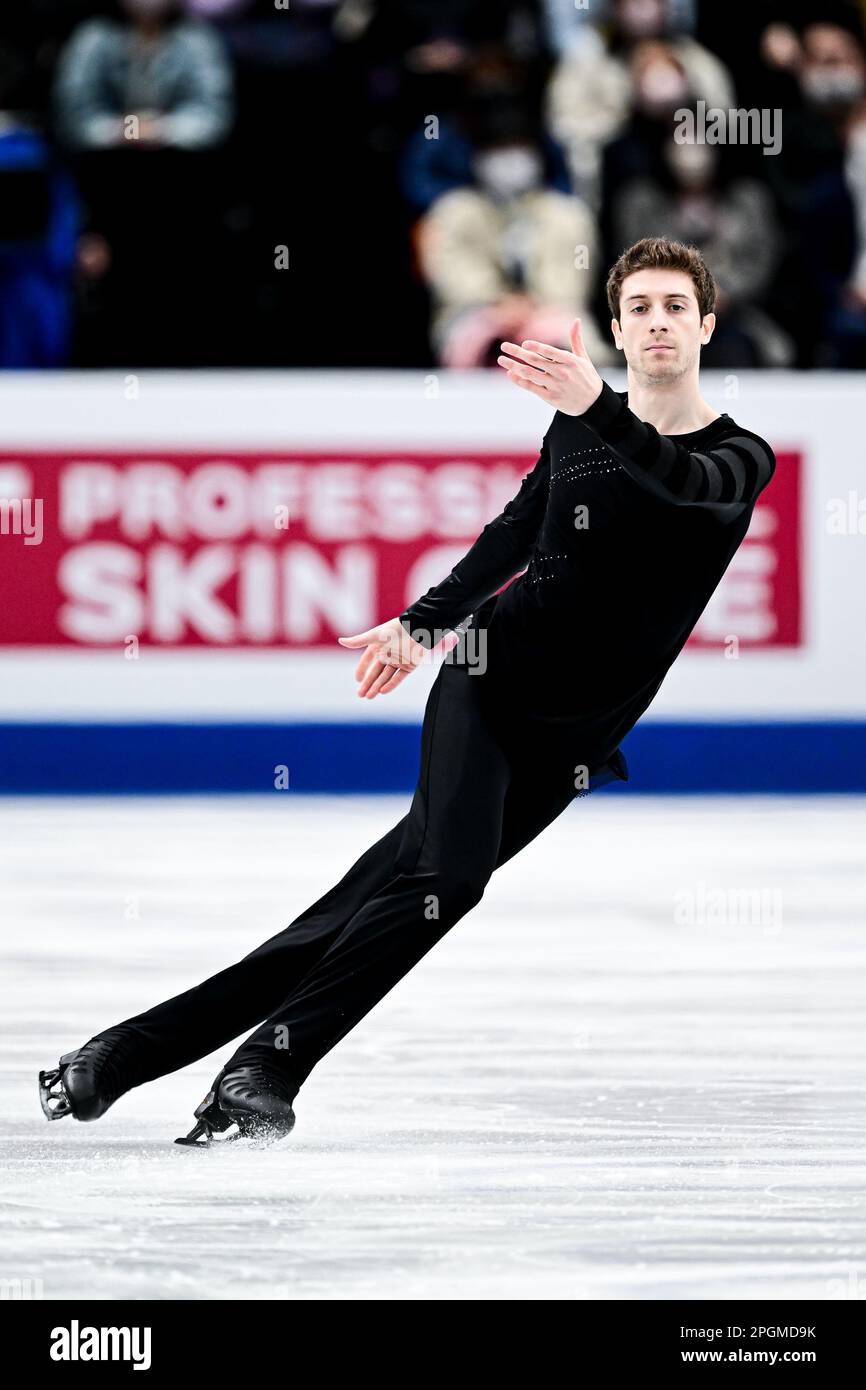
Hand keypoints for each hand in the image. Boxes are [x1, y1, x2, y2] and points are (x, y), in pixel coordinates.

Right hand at [337, 617, 457, 698]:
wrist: (417, 629)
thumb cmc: (395, 630)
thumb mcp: (374, 636)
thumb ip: (358, 641)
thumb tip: (340, 641)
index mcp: (379, 646)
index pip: (368, 660)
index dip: (362, 669)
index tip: (357, 679)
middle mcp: (388, 655)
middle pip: (376, 672)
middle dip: (368, 683)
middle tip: (360, 695)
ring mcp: (399, 661)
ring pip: (386, 677)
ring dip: (377, 687)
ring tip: (369, 697)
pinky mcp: (409, 666)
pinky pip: (398, 678)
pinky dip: (391, 685)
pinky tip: (382, 692)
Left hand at [496, 317, 603, 415]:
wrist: (593, 404)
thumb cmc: (587, 378)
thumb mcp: (583, 358)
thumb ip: (576, 339)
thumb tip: (576, 320)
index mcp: (570, 361)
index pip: (550, 351)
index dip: (536, 347)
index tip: (524, 343)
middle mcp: (561, 373)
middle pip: (535, 361)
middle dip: (517, 352)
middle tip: (504, 346)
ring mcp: (555, 386)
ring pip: (530, 374)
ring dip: (513, 366)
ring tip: (502, 360)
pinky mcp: (550, 397)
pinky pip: (531, 387)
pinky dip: (520, 381)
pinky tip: (511, 374)